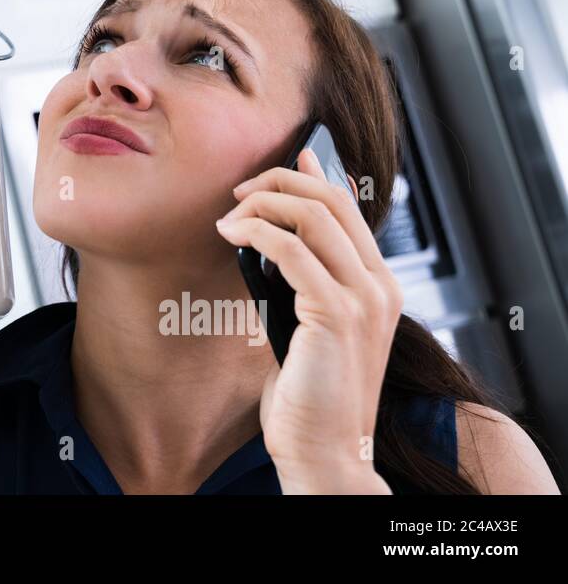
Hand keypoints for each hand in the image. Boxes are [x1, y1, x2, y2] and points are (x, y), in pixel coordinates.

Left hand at [215, 149, 402, 492]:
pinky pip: (291, 250)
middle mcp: (380, 285)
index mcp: (379, 285)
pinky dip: (256, 231)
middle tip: (238, 191)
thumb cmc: (308, 394)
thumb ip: (302, 283)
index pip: (349, 207)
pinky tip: (232, 235)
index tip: (284, 159)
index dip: (312, 176)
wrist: (324, 450)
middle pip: (331, 200)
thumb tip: (278, 239)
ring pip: (312, 216)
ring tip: (229, 215)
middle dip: (279, 181)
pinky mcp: (336, 315)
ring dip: (262, 203)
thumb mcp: (308, 326)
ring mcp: (363, 299)